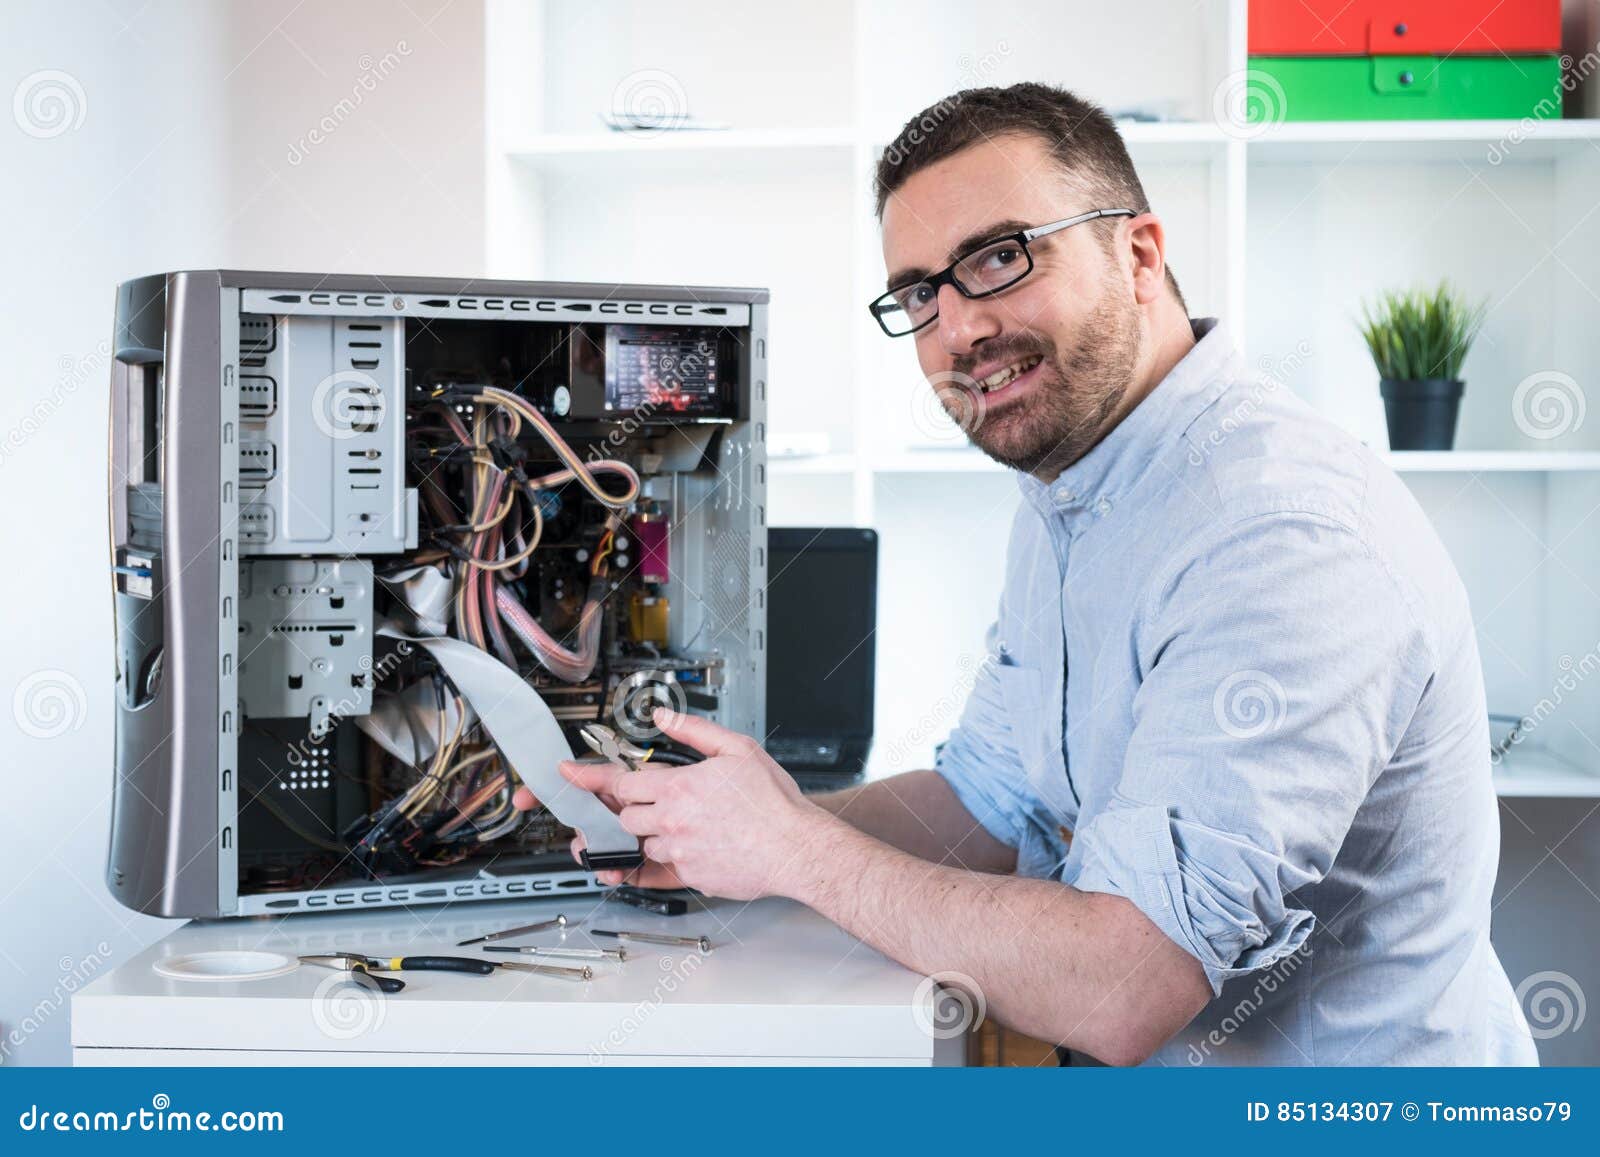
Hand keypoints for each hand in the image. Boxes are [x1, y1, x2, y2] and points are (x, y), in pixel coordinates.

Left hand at [522, 708, 830, 900]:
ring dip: (646, 833)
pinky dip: (647, 867)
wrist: (796, 847)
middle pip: (624, 816)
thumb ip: (694, 731)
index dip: (593, 777)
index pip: (621, 782)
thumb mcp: (738, 749)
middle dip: (628, 807)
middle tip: (641, 801)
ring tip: (671, 825)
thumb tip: (664, 718)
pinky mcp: (689, 878)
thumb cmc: (774, 803)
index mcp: (679, 788)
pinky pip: (654, 874)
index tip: (569, 774)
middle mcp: (672, 822)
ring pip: (640, 843)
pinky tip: (648, 862)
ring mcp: (679, 853)